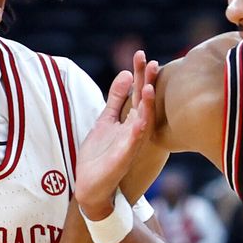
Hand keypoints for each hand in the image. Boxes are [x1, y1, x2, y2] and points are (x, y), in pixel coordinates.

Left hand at [75, 50, 159, 217]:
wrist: (91, 187)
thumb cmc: (101, 155)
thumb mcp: (105, 120)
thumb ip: (116, 99)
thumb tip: (125, 73)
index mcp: (130, 121)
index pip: (137, 93)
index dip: (140, 74)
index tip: (142, 54)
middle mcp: (134, 131)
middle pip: (143, 103)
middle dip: (146, 82)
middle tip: (151, 61)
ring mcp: (130, 145)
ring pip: (143, 123)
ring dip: (146, 106)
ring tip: (147, 87)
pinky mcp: (123, 159)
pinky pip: (132, 144)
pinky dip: (137, 132)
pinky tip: (140, 120)